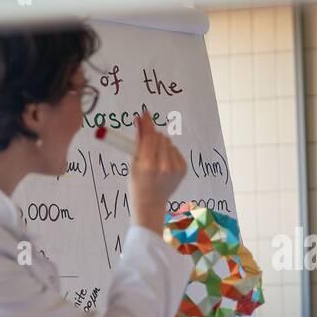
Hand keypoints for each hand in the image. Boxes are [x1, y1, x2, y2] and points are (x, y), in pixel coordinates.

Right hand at [129, 105, 186, 229]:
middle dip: (152, 136)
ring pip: (168, 143)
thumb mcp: (133, 162)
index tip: (144, 113)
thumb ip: (138, 140)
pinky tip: (162, 163)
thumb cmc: (137, 182)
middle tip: (146, 143)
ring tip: (154, 158)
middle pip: (159, 137)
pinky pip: (175, 151)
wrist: (150, 203)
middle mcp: (163, 167)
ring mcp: (175, 169)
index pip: (149, 136)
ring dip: (160, 145)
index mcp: (147, 165)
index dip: (146, 123)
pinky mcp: (183, 170)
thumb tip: (140, 120)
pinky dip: (168, 153)